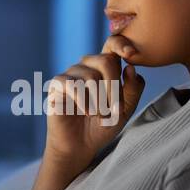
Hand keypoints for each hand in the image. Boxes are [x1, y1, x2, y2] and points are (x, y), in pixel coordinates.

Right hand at [44, 34, 144, 173]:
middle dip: (113, 88)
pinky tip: (86, 112)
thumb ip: (132, 89)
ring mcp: (71, 74)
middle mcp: (86, 66)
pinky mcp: (57, 86)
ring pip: (91, 76)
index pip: (111, 44)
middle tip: (113, 109)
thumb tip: (131, 67)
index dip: (122, 43)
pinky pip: (73, 85)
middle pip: (105, 61)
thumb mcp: (125, 110)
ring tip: (100, 116)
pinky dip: (84, 101)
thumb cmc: (102, 126)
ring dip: (100, 100)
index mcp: (104, 68)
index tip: (131, 54)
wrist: (80, 146)